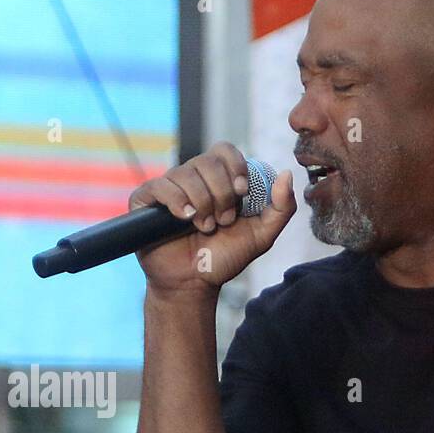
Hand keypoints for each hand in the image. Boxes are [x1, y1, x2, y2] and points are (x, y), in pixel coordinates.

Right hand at [130, 141, 295, 295]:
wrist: (195, 283)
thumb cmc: (225, 258)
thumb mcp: (262, 235)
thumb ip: (281, 208)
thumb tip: (287, 174)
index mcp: (218, 180)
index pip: (225, 150)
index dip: (235, 166)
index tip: (241, 192)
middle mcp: (193, 178)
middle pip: (208, 161)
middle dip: (221, 194)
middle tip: (222, 221)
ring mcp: (169, 187)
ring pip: (186, 174)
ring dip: (202, 204)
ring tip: (204, 228)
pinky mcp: (146, 199)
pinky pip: (162, 186)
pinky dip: (177, 202)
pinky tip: (184, 219)